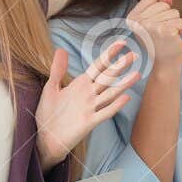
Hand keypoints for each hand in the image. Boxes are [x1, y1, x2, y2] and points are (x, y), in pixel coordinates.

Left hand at [35, 41, 140, 168]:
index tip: (122, 43)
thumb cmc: (48, 113)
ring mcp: (91, 108)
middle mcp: (89, 94)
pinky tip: (126, 98)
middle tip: (134, 55)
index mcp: (81, 84)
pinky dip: (115, 106)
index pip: (99, 66)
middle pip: (108, 77)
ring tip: (137, 74)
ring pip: (110, 94)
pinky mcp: (89, 122)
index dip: (109, 54)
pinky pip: (104, 113)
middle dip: (120, 66)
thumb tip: (61, 49)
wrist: (45, 137)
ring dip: (123, 84)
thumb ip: (58, 69)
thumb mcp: (51, 88)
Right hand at [127, 0, 181, 73]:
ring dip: (175, 24)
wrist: (164, 64)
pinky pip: (180, 21)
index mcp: (132, 18)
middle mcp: (139, 22)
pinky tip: (174, 39)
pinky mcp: (165, 31)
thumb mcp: (155, 21)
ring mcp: (151, 26)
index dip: (159, 10)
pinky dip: (181, 29)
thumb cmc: (160, 42)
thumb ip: (160, 6)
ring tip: (168, 36)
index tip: (154, 25)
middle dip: (169, 17)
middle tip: (163, 33)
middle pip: (164, 5)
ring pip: (174, 12)